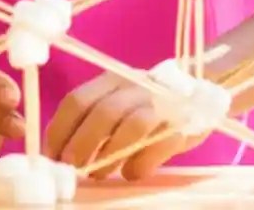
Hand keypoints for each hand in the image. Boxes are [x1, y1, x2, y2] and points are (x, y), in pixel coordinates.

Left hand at [45, 72, 202, 180]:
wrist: (202, 92)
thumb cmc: (147, 105)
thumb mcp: (117, 102)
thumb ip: (92, 120)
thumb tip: (59, 152)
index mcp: (112, 79)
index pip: (77, 100)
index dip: (60, 130)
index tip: (52, 156)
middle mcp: (135, 85)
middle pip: (102, 112)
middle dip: (82, 144)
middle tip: (73, 168)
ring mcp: (161, 102)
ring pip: (132, 126)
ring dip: (110, 155)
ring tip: (100, 175)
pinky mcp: (183, 122)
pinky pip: (160, 143)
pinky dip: (142, 162)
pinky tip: (132, 173)